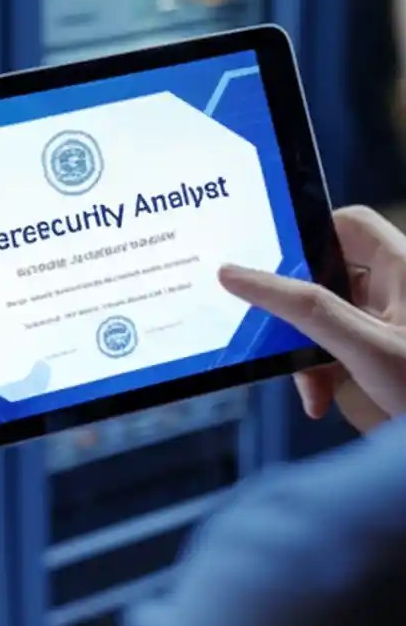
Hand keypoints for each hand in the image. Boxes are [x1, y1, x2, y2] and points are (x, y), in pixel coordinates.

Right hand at [219, 205, 405, 432]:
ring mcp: (392, 323)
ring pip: (329, 318)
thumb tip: (236, 274)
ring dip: (307, 353)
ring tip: (310, 388)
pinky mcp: (385, 353)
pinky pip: (340, 349)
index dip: (307, 238)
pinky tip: (319, 401)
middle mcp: (399, 289)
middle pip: (328, 276)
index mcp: (405, 268)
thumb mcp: (363, 347)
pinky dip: (323, 373)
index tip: (272, 269)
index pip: (347, 224)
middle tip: (280, 337)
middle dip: (298, 314)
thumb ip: (304, 310)